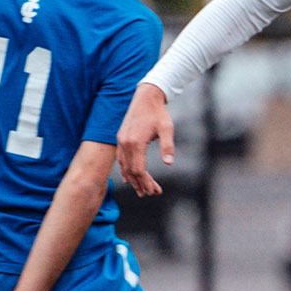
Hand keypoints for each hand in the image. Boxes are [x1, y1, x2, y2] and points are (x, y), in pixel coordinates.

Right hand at [116, 83, 173, 197]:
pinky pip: (121, 158)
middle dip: (141, 184)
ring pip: (124, 166)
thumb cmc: (158, 112)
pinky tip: (129, 177)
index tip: (154, 191)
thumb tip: (169, 163)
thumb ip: (167, 146)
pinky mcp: (121, 138)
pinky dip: (125, 169)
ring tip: (141, 190)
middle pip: (131, 170)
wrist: (146, 96)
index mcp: (136, 142)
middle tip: (151, 194)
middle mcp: (125, 143)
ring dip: (133, 179)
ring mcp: (121, 140)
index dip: (146, 182)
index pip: (139, 169)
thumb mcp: (167, 128)